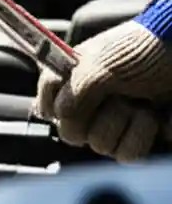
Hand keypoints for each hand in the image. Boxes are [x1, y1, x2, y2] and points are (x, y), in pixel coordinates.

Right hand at [35, 0, 171, 161]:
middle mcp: (87, 104)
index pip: (48, 109)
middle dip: (102, 117)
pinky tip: (155, 116)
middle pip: (75, 135)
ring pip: (103, 146)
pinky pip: (130, 153)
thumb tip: (59, 118)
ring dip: (127, 124)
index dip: (61, 109)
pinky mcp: (137, 137)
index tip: (79, 99)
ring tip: (142, 104)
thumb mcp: (101, 63)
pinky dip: (145, 135)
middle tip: (119, 97)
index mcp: (70, 81)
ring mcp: (113, 122)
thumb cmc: (140, 49)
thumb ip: (75, 91)